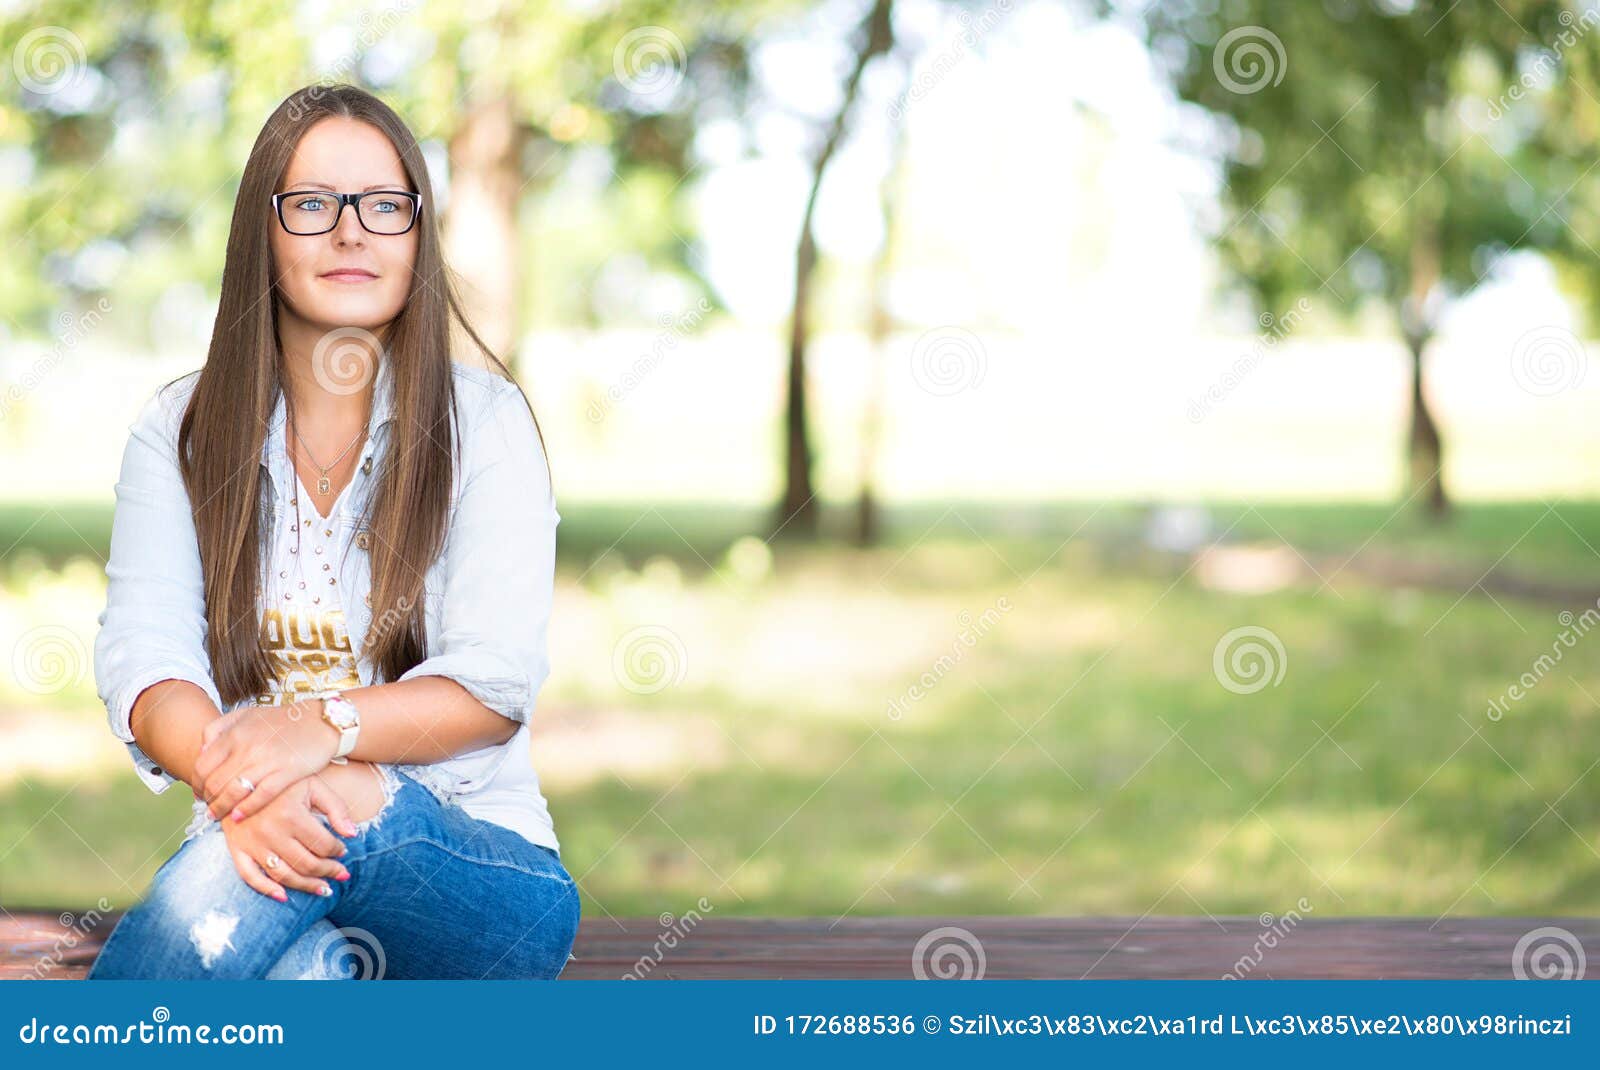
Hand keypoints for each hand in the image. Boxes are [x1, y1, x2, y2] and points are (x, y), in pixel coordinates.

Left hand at [195, 699, 339, 822]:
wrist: (320, 721)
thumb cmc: (282, 720)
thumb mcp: (246, 714)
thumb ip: (219, 728)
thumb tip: (201, 751)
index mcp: (235, 733)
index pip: (202, 766)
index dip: (196, 784)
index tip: (199, 794)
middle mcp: (247, 747)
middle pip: (214, 782)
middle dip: (207, 799)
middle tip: (208, 808)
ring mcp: (267, 761)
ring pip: (233, 792)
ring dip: (221, 808)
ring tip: (217, 816)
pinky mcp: (286, 772)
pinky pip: (260, 796)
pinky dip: (246, 809)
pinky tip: (239, 816)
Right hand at [220, 773, 358, 901]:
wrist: (240, 776)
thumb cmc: (283, 780)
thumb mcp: (313, 785)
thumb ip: (336, 808)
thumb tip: (353, 834)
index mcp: (292, 814)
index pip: (323, 844)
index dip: (338, 851)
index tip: (343, 851)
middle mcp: (271, 832)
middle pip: (306, 863)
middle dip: (328, 871)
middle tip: (341, 874)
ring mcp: (252, 843)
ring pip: (284, 874)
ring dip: (306, 885)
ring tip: (323, 889)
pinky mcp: (237, 849)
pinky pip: (250, 876)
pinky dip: (266, 889)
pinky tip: (283, 896)